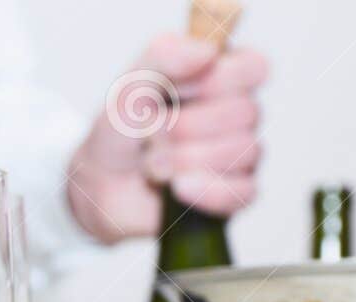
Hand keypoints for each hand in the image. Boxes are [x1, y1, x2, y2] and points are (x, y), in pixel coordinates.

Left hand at [67, 33, 268, 242]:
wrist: (101, 186)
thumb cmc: (122, 132)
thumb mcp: (129, 86)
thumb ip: (163, 56)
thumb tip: (207, 52)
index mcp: (223, 77)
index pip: (254, 68)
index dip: (217, 81)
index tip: (175, 90)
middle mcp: (238, 114)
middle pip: (245, 113)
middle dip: (186, 127)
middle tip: (151, 137)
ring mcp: (239, 156)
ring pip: (243, 151)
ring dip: (186, 159)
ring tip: (153, 165)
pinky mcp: (232, 195)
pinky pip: (243, 192)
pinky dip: (206, 190)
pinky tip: (177, 188)